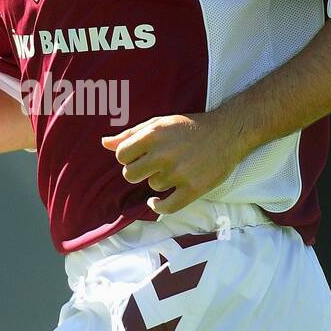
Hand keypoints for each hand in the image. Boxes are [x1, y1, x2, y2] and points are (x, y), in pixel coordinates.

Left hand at [101, 110, 251, 214]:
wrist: (226, 133)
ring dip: (158, 181)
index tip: (138, 157)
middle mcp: (164, 153)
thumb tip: (104, 143)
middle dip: (138, 172)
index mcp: (153, 134)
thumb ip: (130, 134)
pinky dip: (158, 206)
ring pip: (152, 186)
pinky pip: (167, 207)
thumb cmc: (189, 127)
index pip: (121, 155)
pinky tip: (155, 202)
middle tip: (151, 166)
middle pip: (130, 175)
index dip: (127, 157)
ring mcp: (178, 172)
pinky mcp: (193, 188)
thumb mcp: (159, 123)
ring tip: (173, 169)